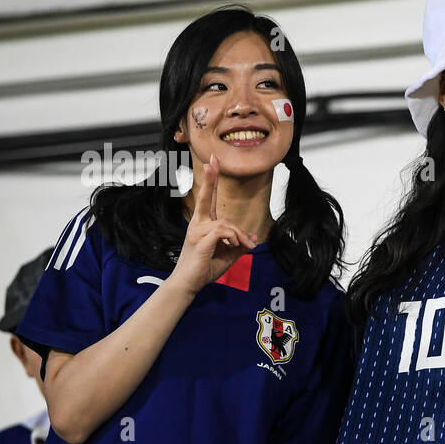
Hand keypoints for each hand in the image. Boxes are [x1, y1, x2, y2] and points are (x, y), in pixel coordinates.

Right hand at [169, 154, 257, 295]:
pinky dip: (234, 237)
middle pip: (204, 197)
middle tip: (212, 159)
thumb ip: (240, 245)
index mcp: (204, 225)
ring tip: (244, 245)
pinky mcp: (200, 240)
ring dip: (239, 234)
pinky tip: (235, 245)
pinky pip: (223, 231)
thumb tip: (254, 237)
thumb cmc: (205, 268)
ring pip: (226, 222)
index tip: (212, 162)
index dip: (211, 181)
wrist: (190, 284)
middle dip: (210, 179)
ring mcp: (197, 231)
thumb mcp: (229, 255)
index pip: (208, 199)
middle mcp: (198, 224)